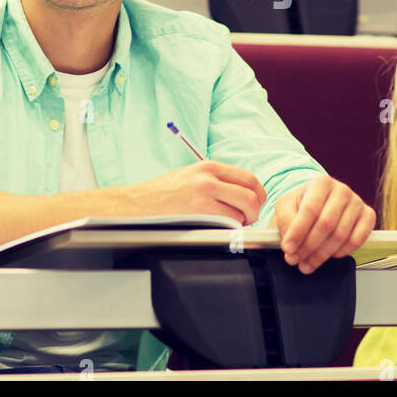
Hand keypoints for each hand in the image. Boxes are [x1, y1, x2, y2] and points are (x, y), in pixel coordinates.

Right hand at [133, 160, 265, 223]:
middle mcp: (209, 179)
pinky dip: (230, 229)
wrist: (139, 203)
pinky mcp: (199, 215)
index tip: (255, 202)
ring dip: (242, 222)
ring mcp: (204, 198)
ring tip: (231, 224)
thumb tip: (242, 191)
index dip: (258, 194)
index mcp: (209, 167)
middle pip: (251, 196)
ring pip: (242, 212)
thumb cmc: (163, 191)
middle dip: (255, 211)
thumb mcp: (192, 174)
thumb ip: (217, 179)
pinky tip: (221, 229)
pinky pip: (228, 224)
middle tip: (248, 218)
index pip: (249, 178)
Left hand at [273, 174, 374, 273]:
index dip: (298, 232)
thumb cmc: (303, 203)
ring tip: (307, 262)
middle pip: (326, 224)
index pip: (310, 210)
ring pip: (340, 235)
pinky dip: (342, 252)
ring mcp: (357, 203)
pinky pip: (357, 240)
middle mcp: (342, 190)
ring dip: (322, 254)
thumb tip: (291, 246)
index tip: (288, 248)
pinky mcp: (368, 216)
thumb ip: (286, 222)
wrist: (320, 200)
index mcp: (321, 183)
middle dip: (308, 247)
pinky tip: (329, 255)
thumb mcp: (286, 206)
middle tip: (296, 259)